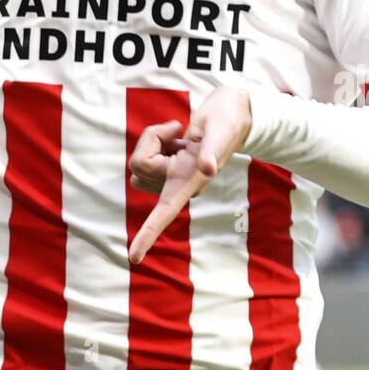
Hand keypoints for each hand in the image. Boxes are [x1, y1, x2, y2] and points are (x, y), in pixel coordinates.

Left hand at [127, 86, 252, 265]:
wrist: (234, 111)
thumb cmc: (229, 120)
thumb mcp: (222, 131)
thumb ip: (213, 150)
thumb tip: (208, 169)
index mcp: (190, 182)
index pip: (165, 213)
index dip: (148, 234)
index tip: (134, 258)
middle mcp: (178, 184)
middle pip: (139, 166)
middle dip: (150, 142)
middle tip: (176, 129)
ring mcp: (171, 175)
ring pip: (139, 160)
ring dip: (152, 140)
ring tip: (179, 134)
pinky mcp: (167, 164)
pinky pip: (144, 151)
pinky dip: (156, 138)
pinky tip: (177, 135)